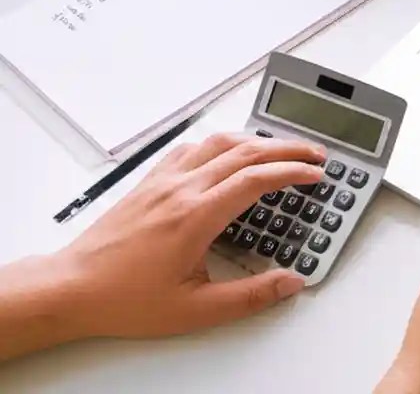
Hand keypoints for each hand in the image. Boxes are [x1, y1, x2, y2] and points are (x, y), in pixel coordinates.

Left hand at [0, 132, 324, 359]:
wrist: (72, 288)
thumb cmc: (125, 299)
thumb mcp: (196, 310)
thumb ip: (251, 296)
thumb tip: (290, 282)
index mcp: (196, 216)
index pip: (257, 179)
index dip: (294, 172)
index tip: (316, 175)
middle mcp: (181, 190)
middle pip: (245, 151)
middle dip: (287, 148)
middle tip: (314, 154)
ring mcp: (163, 182)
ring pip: (218, 143)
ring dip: (256, 140)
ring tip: (280, 148)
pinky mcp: (149, 183)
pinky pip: (190, 149)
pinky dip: (219, 143)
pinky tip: (225, 152)